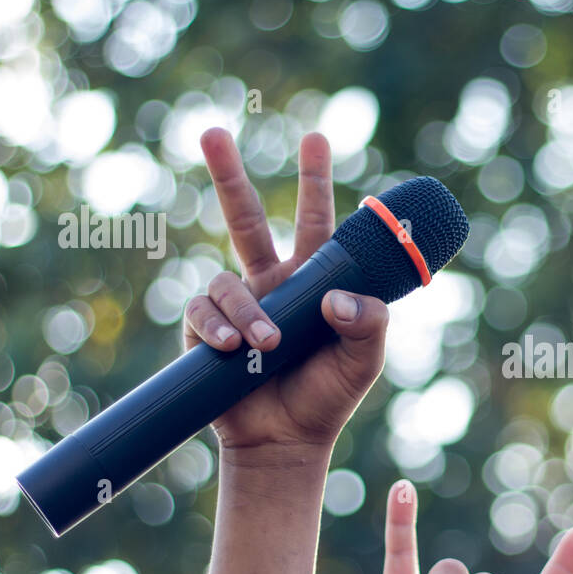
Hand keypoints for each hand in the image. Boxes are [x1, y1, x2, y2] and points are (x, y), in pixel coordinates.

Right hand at [183, 129, 388, 456]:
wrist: (285, 442)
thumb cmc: (328, 397)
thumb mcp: (365, 360)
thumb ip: (370, 323)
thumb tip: (336, 297)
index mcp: (312, 280)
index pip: (314, 221)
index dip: (315, 182)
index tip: (316, 137)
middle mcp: (270, 283)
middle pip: (243, 216)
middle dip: (227, 173)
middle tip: (212, 131)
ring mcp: (234, 305)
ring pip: (226, 278)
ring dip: (248, 311)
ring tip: (267, 346)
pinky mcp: (203, 330)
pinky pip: (202, 310)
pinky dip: (219, 326)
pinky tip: (231, 347)